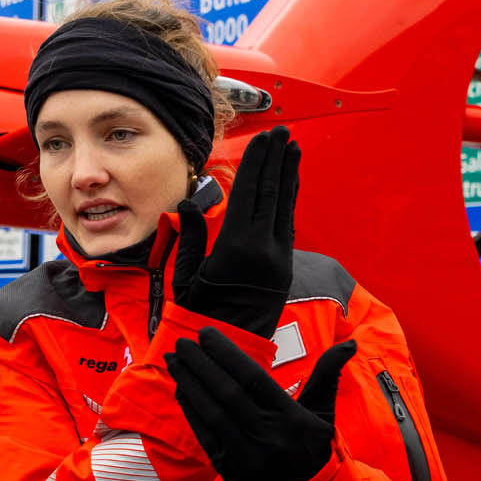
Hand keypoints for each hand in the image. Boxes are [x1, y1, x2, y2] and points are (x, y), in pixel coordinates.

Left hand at [165, 327, 356, 480]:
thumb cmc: (314, 451)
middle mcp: (266, 434)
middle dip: (201, 364)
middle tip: (183, 342)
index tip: (206, 334)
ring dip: (189, 383)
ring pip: (211, 411)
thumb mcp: (323, 414)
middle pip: (227, 392)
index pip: (251, 377)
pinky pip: (204, 434)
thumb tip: (349, 342)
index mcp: (289, 417)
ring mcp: (245, 454)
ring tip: (173, 360)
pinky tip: (181, 390)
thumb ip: (327, 375)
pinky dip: (191, 410)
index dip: (226, 353)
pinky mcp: (228, 469)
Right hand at [172, 126, 299, 337]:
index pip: (251, 192)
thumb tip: (189, 204)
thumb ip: (191, 237)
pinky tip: (290, 185)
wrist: (229, 348)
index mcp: (237, 247)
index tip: (265, 137)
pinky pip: (287, 225)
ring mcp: (278, 258)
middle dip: (277, 160)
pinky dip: (289, 200)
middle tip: (282, 132)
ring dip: (289, 175)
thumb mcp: (187, 276)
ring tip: (293, 149)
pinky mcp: (285, 267)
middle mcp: (264, 249)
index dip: (259, 162)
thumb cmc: (199, 314)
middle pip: (273, 193)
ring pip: (286, 207)